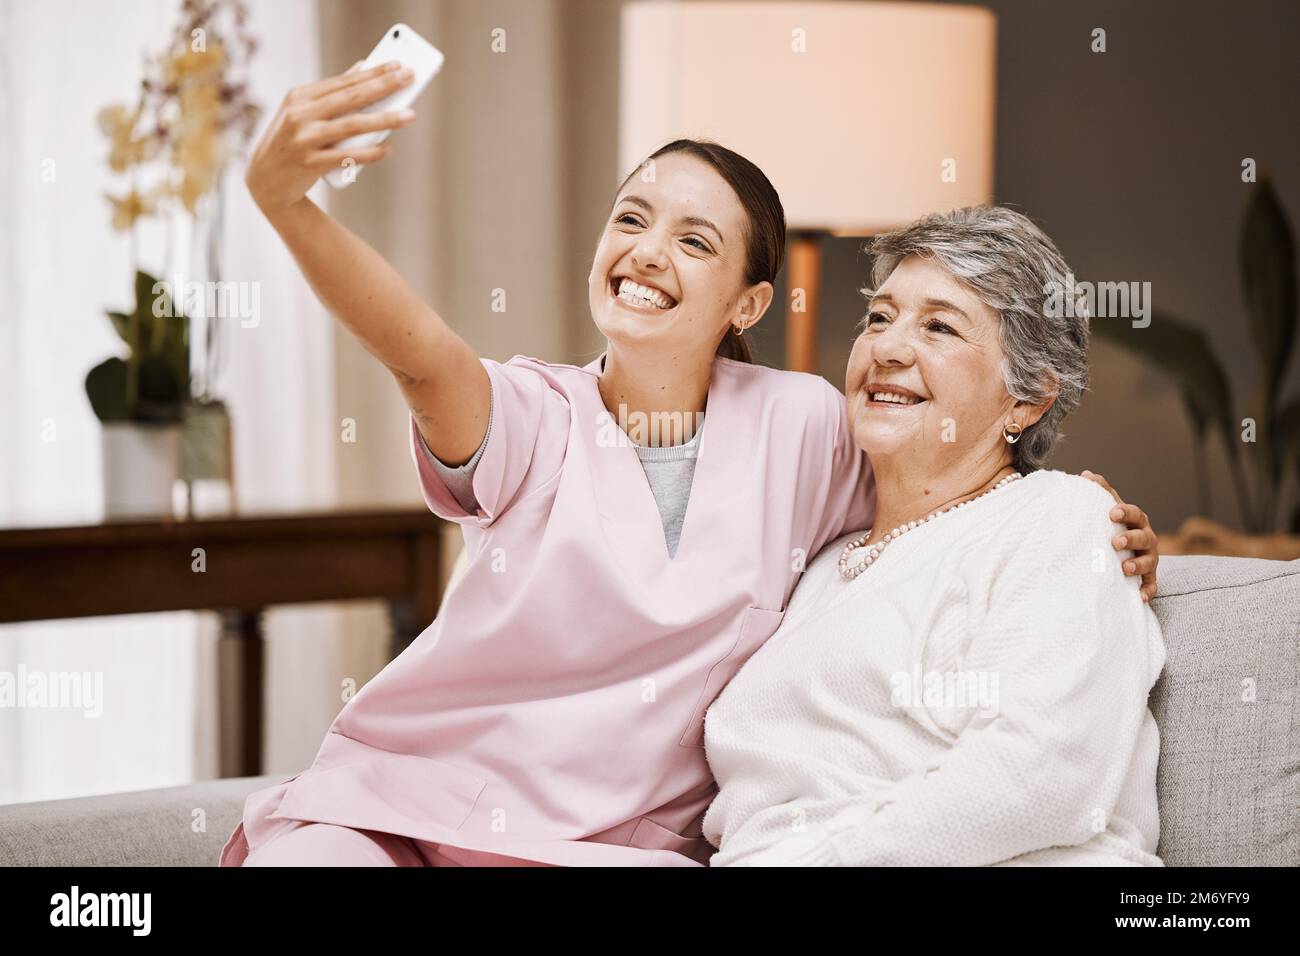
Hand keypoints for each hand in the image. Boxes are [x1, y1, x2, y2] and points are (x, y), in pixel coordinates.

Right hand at [244, 59, 415, 215]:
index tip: (398, 65)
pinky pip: (347, 156)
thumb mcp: (303, 113)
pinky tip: (388, 148)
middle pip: (351, 98)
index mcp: (300, 96)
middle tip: (410, 78)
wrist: (265, 181)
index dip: (373, 72)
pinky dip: (370, 153)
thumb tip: (362, 68)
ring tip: (410, 115)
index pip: (344, 81)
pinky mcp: (309, 163)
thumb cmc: (292, 141)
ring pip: (352, 126)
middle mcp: (300, 114)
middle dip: (383, 86)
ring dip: (384, 120)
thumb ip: (332, 94)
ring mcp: (304, 139)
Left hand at [1081, 470, 1158, 602]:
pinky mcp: (1148, 578)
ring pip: (1149, 561)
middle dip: (1131, 539)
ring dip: (1138, 564)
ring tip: (1124, 568)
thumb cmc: (1113, 526)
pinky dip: (1148, 591)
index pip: (1134, 513)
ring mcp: (1149, 559)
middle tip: (1115, 542)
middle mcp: (1146, 539)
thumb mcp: (1107, 509)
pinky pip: (1152, 585)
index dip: (1125, 512)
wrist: (1126, 551)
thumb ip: (1099, 492)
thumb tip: (1086, 474)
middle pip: (1144, 537)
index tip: (1112, 513)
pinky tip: (1140, 597)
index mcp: (1136, 521)